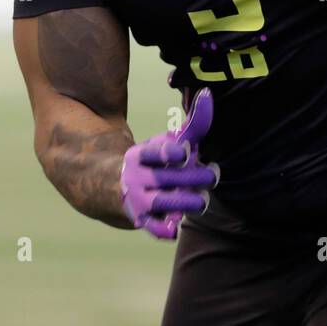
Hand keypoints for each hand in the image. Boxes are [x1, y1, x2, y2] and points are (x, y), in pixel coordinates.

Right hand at [120, 88, 219, 239]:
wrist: (114, 188)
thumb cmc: (155, 162)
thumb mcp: (168, 142)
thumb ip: (193, 124)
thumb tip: (208, 95)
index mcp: (142, 154)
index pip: (155, 152)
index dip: (171, 152)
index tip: (187, 152)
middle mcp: (138, 177)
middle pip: (168, 179)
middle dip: (194, 178)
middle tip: (212, 175)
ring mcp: (139, 200)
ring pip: (164, 203)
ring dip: (187, 202)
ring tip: (202, 201)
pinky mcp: (142, 220)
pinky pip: (154, 229)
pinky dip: (166, 229)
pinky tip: (177, 226)